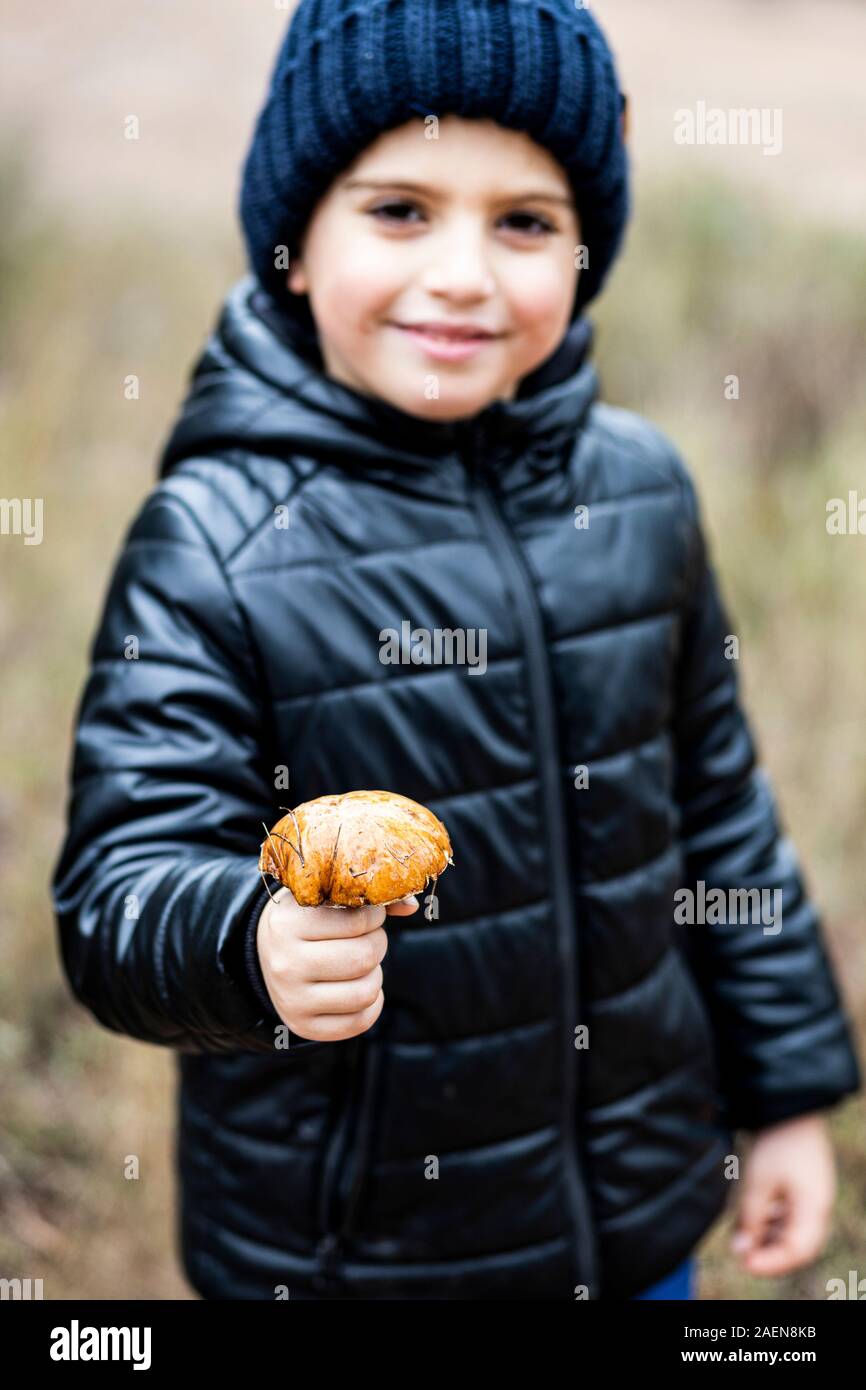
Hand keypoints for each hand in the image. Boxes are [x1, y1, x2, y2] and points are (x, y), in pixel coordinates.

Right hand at [255, 885, 418, 1041]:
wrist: (266, 954)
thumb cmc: (306, 919)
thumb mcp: (324, 898)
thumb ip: (368, 896)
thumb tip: (411, 906)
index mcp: (288, 924)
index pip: (357, 920)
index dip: (375, 917)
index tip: (369, 915)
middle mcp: (286, 964)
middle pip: (363, 958)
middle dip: (378, 945)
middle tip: (369, 939)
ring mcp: (292, 999)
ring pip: (365, 992)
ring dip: (375, 975)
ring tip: (362, 963)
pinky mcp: (304, 1026)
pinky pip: (359, 1021)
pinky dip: (372, 1003)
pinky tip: (360, 986)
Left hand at [730, 1113, 835, 1275]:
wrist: (789, 1105)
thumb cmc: (777, 1142)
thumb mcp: (758, 1182)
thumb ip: (750, 1219)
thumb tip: (740, 1251)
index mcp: (814, 1208)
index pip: (797, 1251)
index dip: (771, 1263)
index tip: (745, 1264)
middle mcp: (818, 1206)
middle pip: (798, 1244)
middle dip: (768, 1252)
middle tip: (741, 1253)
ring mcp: (813, 1195)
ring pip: (793, 1230)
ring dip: (768, 1236)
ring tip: (741, 1235)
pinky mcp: (804, 1185)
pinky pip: (791, 1214)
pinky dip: (771, 1220)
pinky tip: (750, 1217)